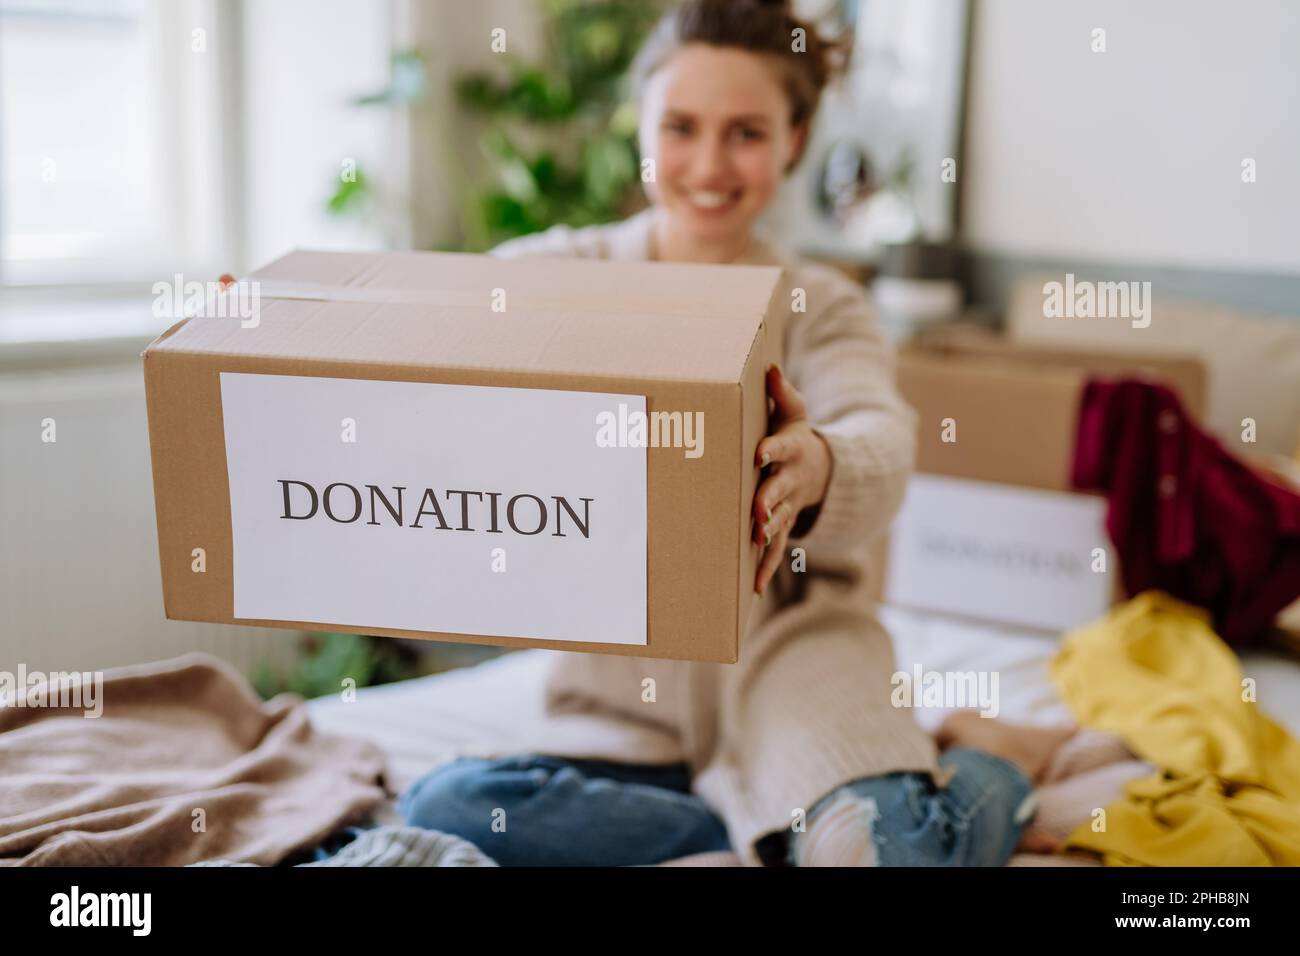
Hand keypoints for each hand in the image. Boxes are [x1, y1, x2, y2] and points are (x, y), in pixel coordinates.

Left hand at [752, 364, 831, 594]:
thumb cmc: (795, 435)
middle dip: (768, 500)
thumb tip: (768, 369)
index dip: (771, 449)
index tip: (759, 452)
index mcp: (790, 450)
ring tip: (754, 544)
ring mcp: (789, 504)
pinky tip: (755, 586)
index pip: (781, 446)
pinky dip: (767, 566)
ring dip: (767, 533)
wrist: (819, 469)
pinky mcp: (784, 523)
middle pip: (779, 489)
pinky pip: (776, 547)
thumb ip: (782, 392)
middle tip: (756, 509)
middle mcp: (790, 479)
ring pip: (778, 520)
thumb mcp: (794, 410)